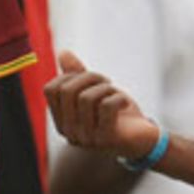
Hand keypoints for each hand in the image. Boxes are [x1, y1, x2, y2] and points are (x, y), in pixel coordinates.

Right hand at [44, 51, 158, 159]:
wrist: (142, 140)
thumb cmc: (117, 113)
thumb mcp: (95, 91)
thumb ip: (77, 74)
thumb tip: (63, 53)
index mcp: (62, 122)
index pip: (50, 89)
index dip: (69, 75)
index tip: (88, 79)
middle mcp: (70, 133)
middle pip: (67, 91)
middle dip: (89, 77)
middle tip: (106, 82)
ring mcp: (87, 138)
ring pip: (87, 98)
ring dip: (106, 88)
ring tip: (115, 93)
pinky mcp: (107, 139)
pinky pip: (107, 106)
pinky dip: (118, 97)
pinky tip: (125, 103)